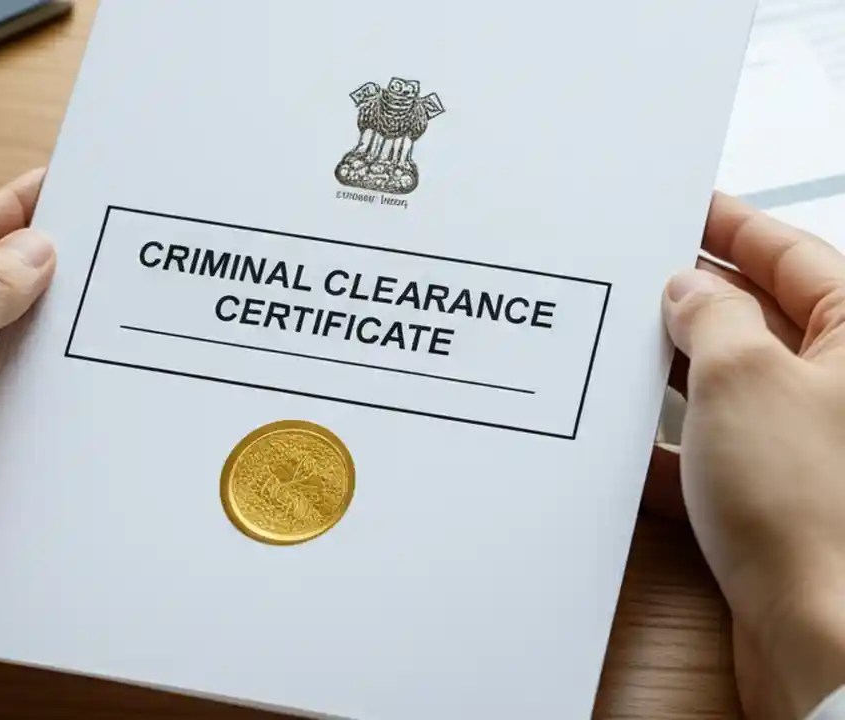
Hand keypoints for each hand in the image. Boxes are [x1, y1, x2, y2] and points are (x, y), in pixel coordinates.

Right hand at [654, 194, 844, 718]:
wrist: (823, 638)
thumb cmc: (813, 513)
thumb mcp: (740, 376)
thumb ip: (709, 316)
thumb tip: (690, 291)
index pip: (793, 255)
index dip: (732, 226)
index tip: (685, 207)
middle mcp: (842, 388)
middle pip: (761, 319)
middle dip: (693, 303)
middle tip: (632, 281)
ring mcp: (811, 445)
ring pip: (730, 388)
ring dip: (673, 377)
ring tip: (616, 358)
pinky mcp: (779, 500)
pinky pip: (714, 454)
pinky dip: (670, 447)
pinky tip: (626, 447)